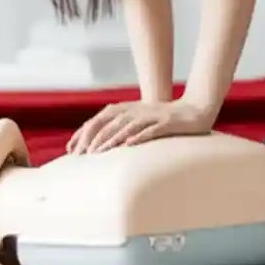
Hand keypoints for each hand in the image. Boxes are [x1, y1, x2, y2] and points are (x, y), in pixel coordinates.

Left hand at [68, 99, 216, 153]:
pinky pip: (149, 130)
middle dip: (91, 139)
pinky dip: (137, 137)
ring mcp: (149, 115)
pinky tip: (128, 145)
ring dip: (110, 140)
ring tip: (97, 152)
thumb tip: (96, 143)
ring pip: (124, 127)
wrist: (193, 111)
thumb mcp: (136, 120)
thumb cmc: (161, 120)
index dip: (82, 134)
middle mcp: (133, 110)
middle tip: (80, 155)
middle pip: (106, 123)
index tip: (70, 149)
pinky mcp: (165, 122)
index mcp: (123, 109)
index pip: (96, 121)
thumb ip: (118, 128)